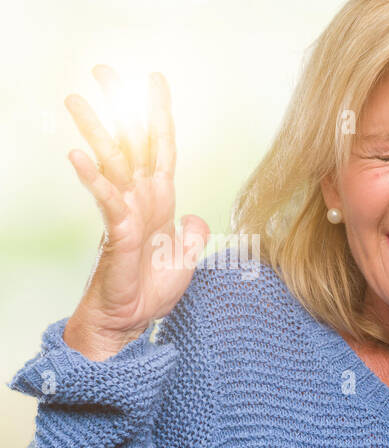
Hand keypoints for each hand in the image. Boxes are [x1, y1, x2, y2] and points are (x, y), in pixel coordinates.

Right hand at [62, 65, 208, 360]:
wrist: (131, 321)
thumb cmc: (151, 290)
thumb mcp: (186, 259)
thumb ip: (192, 234)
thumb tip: (196, 217)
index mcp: (160, 201)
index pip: (162, 149)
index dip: (160, 116)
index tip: (154, 81)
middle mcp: (141, 201)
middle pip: (132, 144)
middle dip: (121, 107)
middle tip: (104, 70)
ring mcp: (127, 215)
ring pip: (113, 164)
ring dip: (96, 130)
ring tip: (76, 99)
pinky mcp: (119, 235)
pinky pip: (108, 202)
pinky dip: (96, 179)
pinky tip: (80, 155)